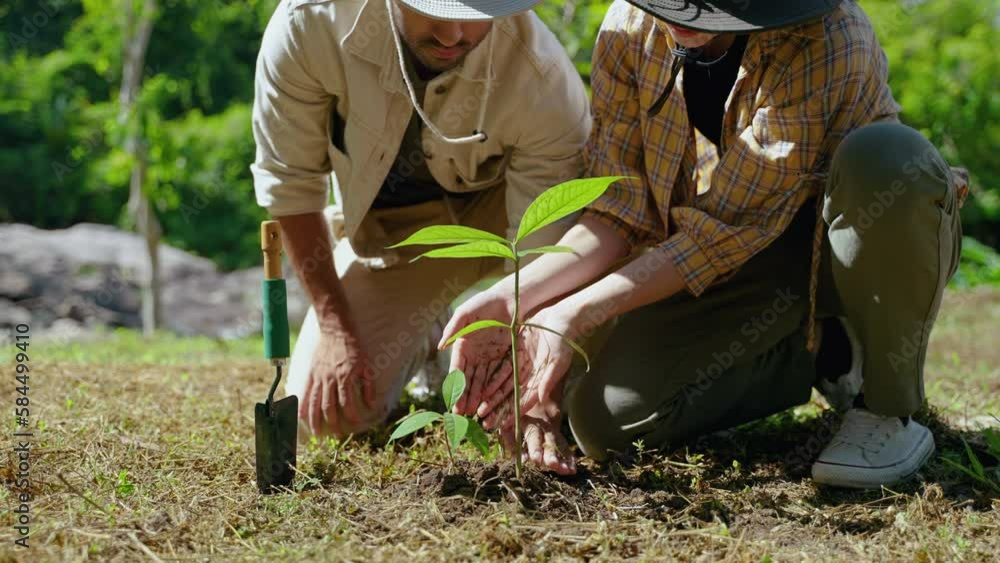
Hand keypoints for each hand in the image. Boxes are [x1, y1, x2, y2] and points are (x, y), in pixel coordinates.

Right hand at [301, 329, 375, 435]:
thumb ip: (369, 386)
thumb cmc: (355, 347)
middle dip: (332, 423)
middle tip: (336, 435)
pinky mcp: (311, 373)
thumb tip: (371, 405)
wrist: (336, 329)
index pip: (347, 402)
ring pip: (314, 403)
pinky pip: (305, 392)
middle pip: (328, 406)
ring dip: (315, 420)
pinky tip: (300, 416)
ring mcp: (319, 376)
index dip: (351, 415)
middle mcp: (330, 379)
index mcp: (345, 377)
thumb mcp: (367, 365)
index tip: (354, 424)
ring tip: (316, 434)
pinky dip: (302, 406)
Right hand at [438, 287, 515, 416]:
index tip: (453, 400)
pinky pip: (498, 376)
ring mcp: (489, 357)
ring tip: (475, 413)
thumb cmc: (485, 303)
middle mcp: (475, 354)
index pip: (457, 369)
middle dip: (465, 397)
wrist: (510, 298)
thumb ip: (453, 328)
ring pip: (482, 381)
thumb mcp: (466, 313)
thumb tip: (440, 346)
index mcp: (462, 344)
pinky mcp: (504, 357)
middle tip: (462, 414)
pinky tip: (491, 402)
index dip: (455, 385)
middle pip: (469, 379)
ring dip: (478, 398)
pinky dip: (494, 389)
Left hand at [483, 306, 577, 430]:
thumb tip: (541, 399)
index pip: (524, 401)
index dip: (513, 414)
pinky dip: (492, 379)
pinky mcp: (516, 353)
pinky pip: (501, 369)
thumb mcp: (558, 361)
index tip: (502, 426)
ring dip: (492, 398)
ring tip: (480, 411)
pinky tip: (482, 390)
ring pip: (504, 385)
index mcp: (540, 381)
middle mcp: (530, 376)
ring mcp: (522, 365)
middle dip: (498, 410)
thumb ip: (548, 380)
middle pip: (511, 396)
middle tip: (484, 423)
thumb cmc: (564, 342)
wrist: (561, 319)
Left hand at [498, 393, 575, 474]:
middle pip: (550, 441)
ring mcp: (554, 432)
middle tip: (553, 465)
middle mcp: (544, 427)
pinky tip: (573, 470)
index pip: (533, 436)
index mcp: (530, 423)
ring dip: (564, 459)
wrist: (533, 404)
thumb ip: (512, 442)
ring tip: (567, 471)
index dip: (535, 448)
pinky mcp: (560, 438)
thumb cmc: (515, 420)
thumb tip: (520, 460)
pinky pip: (566, 448)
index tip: (536, 460)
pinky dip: (570, 459)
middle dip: (552, 454)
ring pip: (560, 445)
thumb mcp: (508, 426)